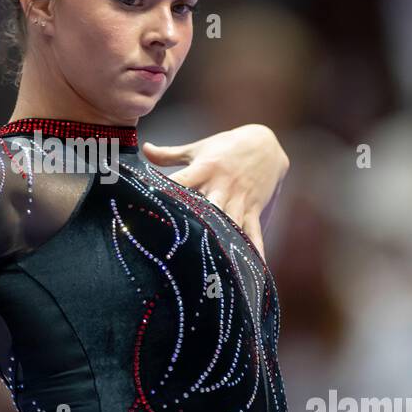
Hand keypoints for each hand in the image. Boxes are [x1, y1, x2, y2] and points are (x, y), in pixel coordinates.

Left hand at [142, 124, 288, 259]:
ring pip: (229, 222)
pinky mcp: (253, 209)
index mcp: (204, 169)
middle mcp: (221, 186)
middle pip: (206, 206)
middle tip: (176, 243)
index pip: (181, 181)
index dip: (166, 191)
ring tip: (208, 262)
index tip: (150, 204)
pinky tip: (253, 268)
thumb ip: (169, 154)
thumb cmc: (227, 146)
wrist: (267, 143)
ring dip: (220, 239)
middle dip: (194, 222)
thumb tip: (144, 148)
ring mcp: (239, 199)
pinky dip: (254, 250)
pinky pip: (254, 232)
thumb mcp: (199, 148)